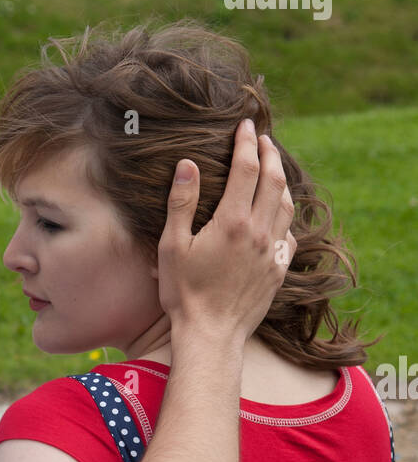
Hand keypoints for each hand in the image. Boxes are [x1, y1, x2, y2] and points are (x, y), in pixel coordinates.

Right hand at [157, 120, 296, 346]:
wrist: (211, 335)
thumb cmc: (184, 294)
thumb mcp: (172, 247)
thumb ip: (181, 203)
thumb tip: (187, 164)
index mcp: (233, 221)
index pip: (247, 168)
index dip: (247, 143)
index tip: (245, 126)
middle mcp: (259, 232)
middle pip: (274, 180)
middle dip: (270, 154)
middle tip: (265, 139)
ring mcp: (272, 253)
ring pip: (286, 206)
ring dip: (281, 182)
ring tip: (274, 169)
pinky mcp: (277, 272)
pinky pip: (289, 236)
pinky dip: (285, 217)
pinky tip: (277, 216)